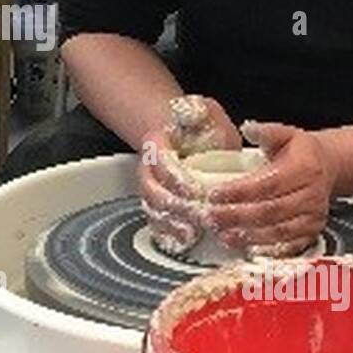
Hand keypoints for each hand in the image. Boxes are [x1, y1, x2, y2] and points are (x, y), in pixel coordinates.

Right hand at [139, 95, 241, 253]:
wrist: (183, 136)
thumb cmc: (198, 127)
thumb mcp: (205, 111)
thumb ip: (205, 115)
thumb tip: (205, 120)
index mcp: (155, 143)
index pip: (160, 163)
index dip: (178, 179)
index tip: (199, 190)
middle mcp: (147, 168)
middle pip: (153, 192)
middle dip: (177, 206)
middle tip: (201, 215)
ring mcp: (150, 189)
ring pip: (152, 210)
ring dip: (172, 224)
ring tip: (193, 232)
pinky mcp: (158, 206)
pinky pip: (156, 224)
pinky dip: (168, 235)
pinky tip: (185, 241)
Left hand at [206, 121, 339, 256]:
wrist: (328, 168)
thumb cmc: (301, 152)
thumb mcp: (286, 134)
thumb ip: (266, 132)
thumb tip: (247, 128)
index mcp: (304, 169)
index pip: (268, 184)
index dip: (239, 192)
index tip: (214, 194)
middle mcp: (312, 195)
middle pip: (270, 211)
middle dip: (237, 216)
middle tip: (211, 216)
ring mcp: (313, 217)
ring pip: (278, 232)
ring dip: (247, 236)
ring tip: (222, 233)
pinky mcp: (312, 233)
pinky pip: (288, 246)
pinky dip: (265, 249)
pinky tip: (244, 247)